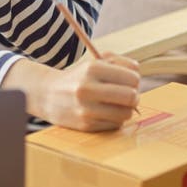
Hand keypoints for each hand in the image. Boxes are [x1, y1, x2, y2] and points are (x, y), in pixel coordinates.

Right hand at [3, 52, 140, 130]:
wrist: (48, 95)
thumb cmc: (79, 77)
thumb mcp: (96, 61)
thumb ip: (120, 63)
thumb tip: (137, 76)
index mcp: (92, 68)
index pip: (132, 78)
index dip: (135, 80)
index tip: (129, 81)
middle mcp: (88, 88)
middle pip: (132, 96)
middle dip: (134, 96)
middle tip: (129, 95)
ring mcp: (86, 108)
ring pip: (126, 113)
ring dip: (126, 109)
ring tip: (116, 104)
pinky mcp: (86, 125)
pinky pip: (115, 124)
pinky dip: (114, 119)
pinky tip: (104, 112)